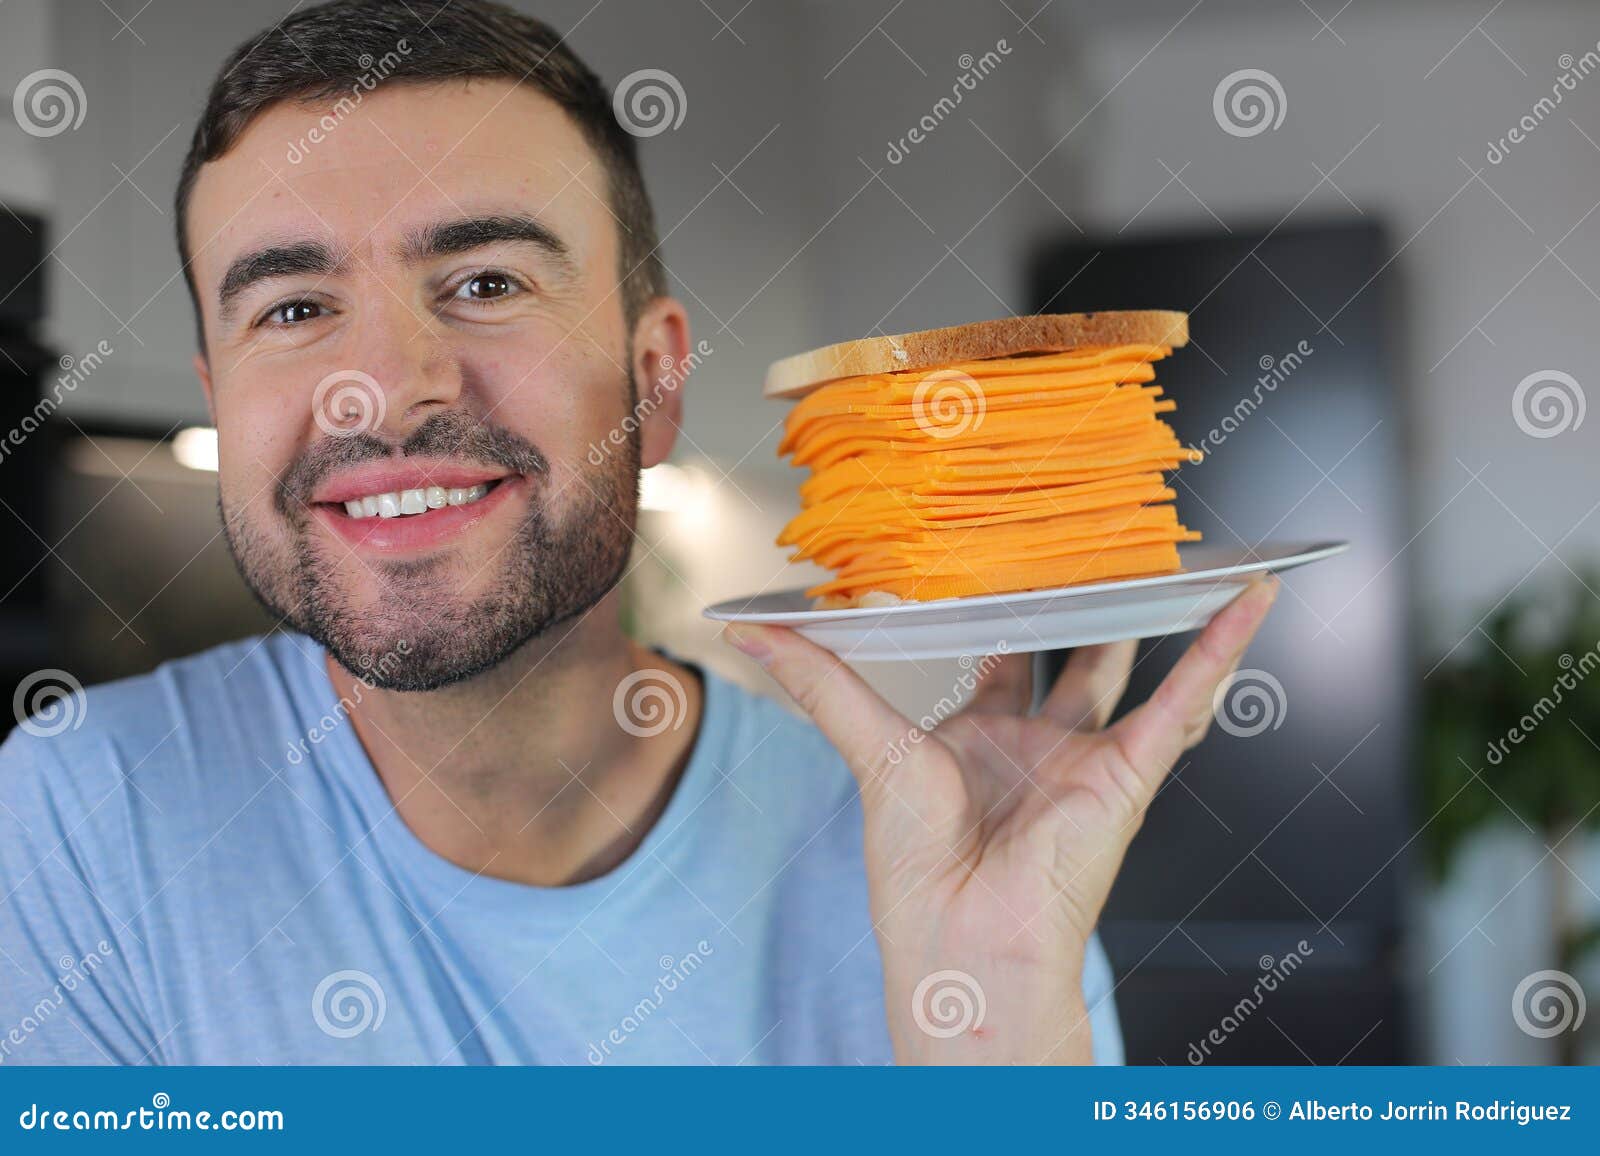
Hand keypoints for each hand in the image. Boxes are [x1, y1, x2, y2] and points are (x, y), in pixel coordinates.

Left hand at [722, 577, 1277, 1063]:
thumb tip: (749, 632)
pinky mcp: (1128, 772)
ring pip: (1128, 669)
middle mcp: (1034, 745)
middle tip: (1089, 539)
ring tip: (1176, 553)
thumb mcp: (868, 749)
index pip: (998, 658)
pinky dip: (1220, 652)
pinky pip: (1183, 703)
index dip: (1001, 608)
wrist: (966, 938)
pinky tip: (1247, 602)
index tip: (1002, 552)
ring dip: (1154, 615)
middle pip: (1065, 655)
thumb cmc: (918, 870)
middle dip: (1077, 603)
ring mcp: (1084, 757)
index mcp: (978, 739)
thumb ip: (821, 682)